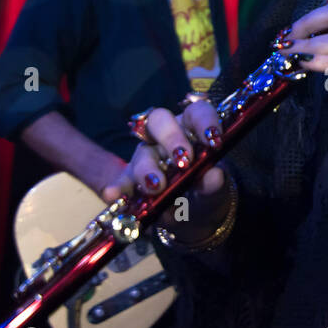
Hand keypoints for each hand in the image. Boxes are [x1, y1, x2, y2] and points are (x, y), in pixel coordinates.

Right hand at [100, 101, 226, 228]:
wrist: (195, 214)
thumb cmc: (206, 188)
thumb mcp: (214, 188)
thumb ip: (214, 182)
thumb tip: (214, 176)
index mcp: (192, 129)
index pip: (197, 112)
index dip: (205, 121)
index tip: (214, 141)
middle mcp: (166, 137)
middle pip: (160, 121)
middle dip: (171, 138)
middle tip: (184, 161)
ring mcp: (146, 156)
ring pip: (142, 152)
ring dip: (147, 168)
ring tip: (156, 186)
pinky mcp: (131, 179)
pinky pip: (122, 180)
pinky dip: (118, 187)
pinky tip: (114, 194)